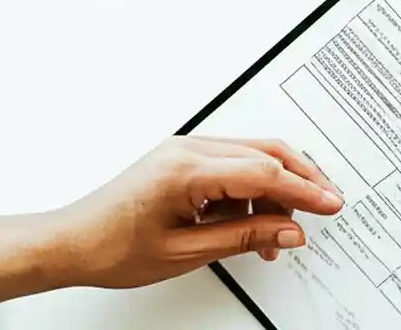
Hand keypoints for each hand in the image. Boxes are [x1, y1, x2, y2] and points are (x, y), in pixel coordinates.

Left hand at [50, 136, 343, 289]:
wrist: (71, 243)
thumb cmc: (112, 247)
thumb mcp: (186, 251)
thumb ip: (245, 237)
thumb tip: (289, 232)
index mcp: (187, 169)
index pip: (264, 172)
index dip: (303, 190)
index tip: (329, 204)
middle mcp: (190, 149)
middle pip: (267, 153)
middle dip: (301, 180)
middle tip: (325, 204)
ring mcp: (188, 151)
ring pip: (254, 159)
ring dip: (275, 193)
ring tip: (275, 235)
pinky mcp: (186, 160)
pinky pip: (234, 167)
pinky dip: (251, 194)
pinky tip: (250, 225)